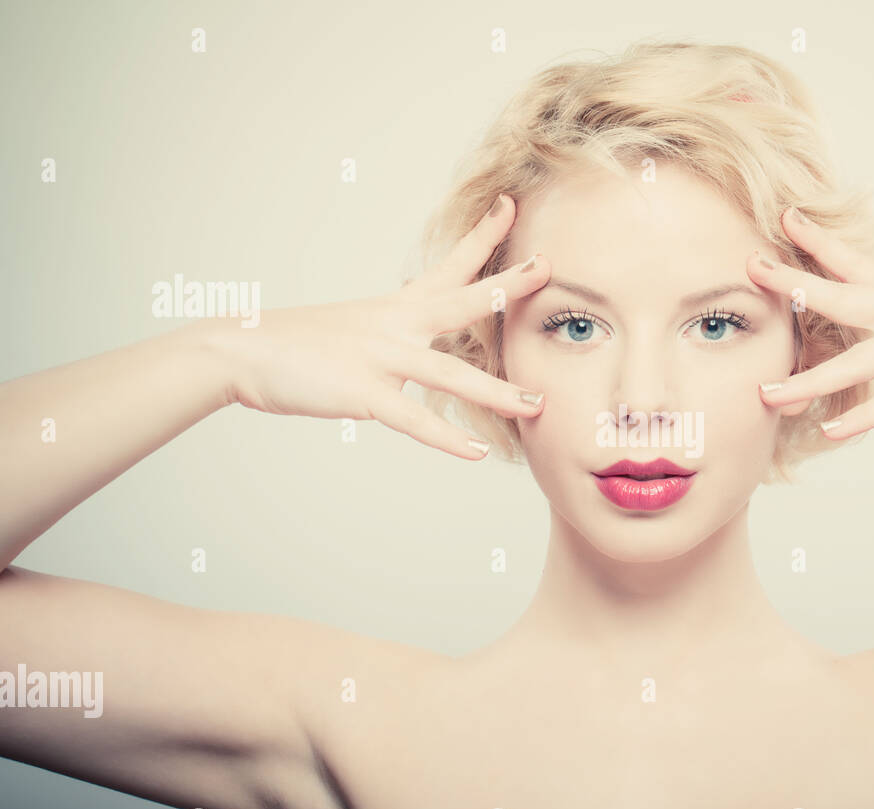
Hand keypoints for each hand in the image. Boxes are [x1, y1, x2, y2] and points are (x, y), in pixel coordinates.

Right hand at [203, 195, 549, 457]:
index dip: (482, 237)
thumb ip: (393, 335)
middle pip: (461, 300)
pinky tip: (476, 452)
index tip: (510, 206)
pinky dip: (446, 437)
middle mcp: (394, 325)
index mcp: (395, 308)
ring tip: (537, 405)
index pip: (448, 266)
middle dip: (507, 286)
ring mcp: (378, 357)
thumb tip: (416, 344)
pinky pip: (412, 418)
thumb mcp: (355, 330)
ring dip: (497, 391)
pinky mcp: (361, 392)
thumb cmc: (296, 345)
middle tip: (548, 268)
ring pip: (449, 373)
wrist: (240, 351)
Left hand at [747, 207, 873, 438]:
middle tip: (748, 267)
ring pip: (854, 360)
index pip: (856, 260)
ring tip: (766, 395)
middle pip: (839, 295)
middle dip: (791, 284)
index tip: (785, 218)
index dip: (818, 240)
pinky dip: (863, 418)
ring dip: (806, 381)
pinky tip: (832, 431)